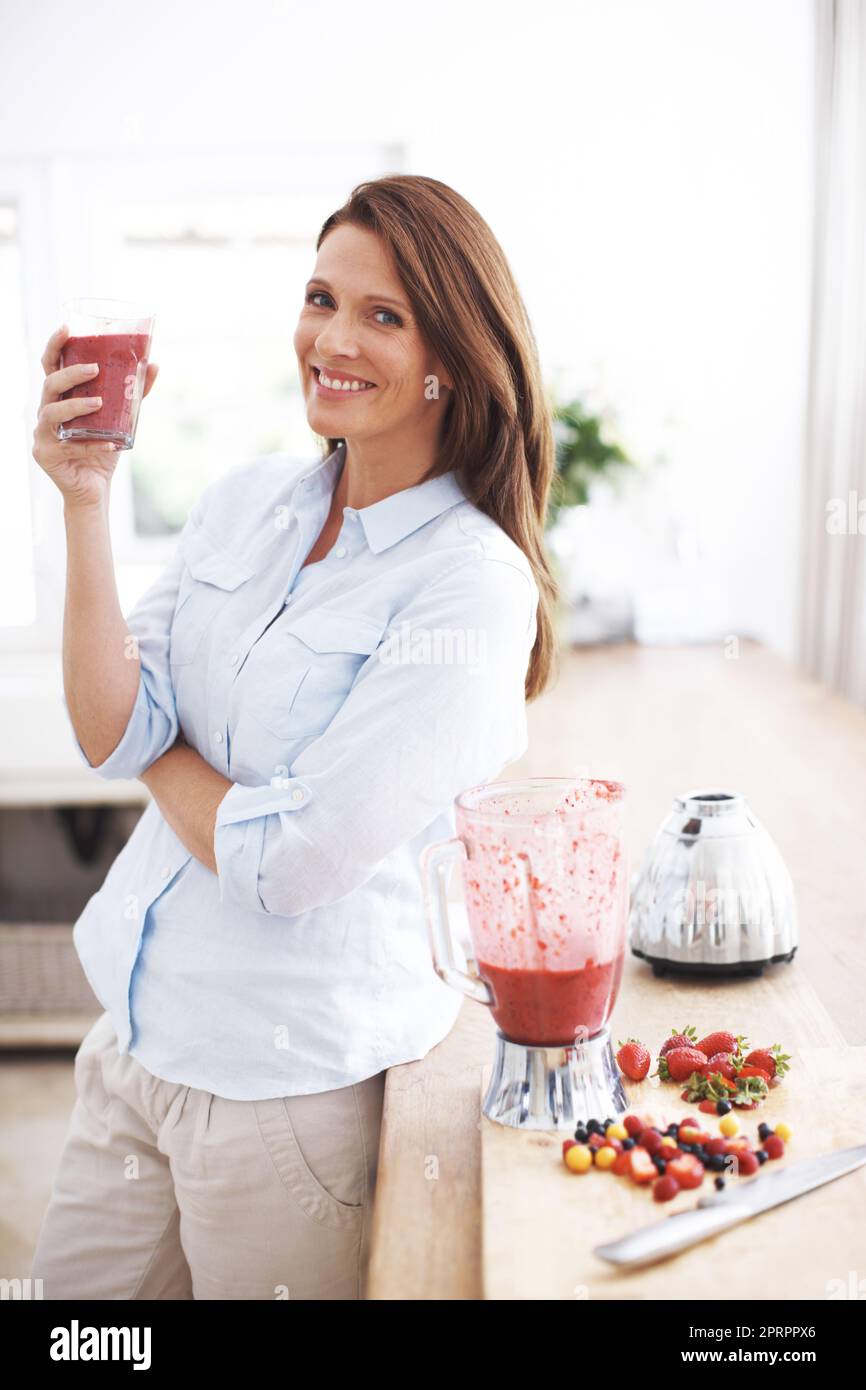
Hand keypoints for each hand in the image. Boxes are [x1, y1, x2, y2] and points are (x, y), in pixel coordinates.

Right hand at [32, 324, 159, 510]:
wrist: (94, 489)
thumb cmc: (102, 449)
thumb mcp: (122, 418)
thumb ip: (135, 394)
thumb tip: (155, 365)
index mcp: (60, 398)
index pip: (51, 365)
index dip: (55, 345)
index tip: (67, 328)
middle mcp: (46, 411)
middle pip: (49, 384)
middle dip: (71, 373)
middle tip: (95, 369)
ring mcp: (42, 433)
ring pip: (51, 412)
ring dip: (77, 405)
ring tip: (99, 404)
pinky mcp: (46, 455)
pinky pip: (68, 446)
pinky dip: (92, 445)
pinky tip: (112, 444)